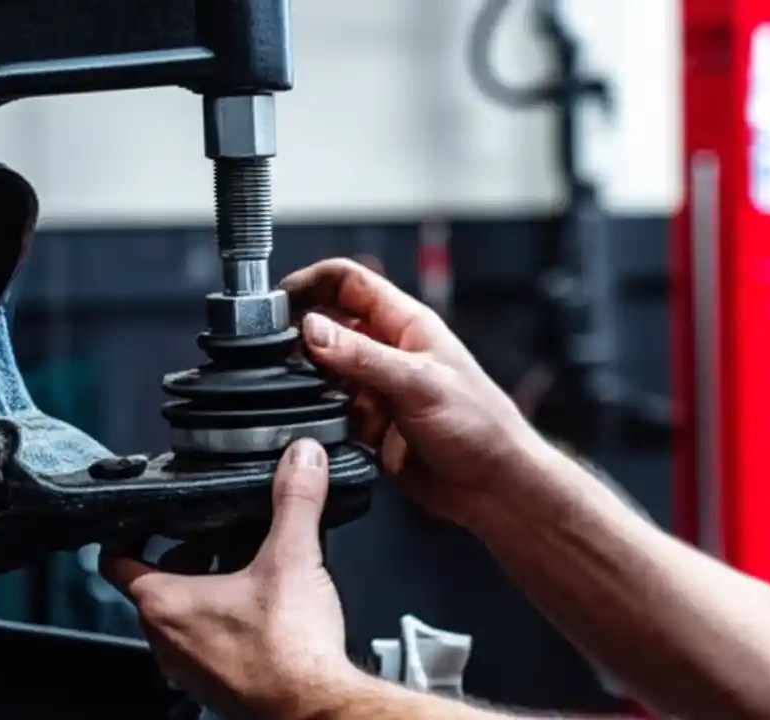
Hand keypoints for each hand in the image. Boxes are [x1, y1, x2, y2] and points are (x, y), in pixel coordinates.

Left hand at [99, 439, 367, 719]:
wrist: (315, 706)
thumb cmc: (290, 650)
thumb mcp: (294, 556)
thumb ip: (296, 500)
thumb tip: (302, 459)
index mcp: (166, 605)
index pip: (117, 561)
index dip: (130, 532)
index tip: (146, 517)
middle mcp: (168, 641)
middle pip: (158, 584)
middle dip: (190, 556)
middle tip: (223, 535)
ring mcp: (191, 668)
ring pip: (185, 616)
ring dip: (210, 590)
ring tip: (250, 569)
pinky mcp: (218, 687)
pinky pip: (209, 644)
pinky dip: (228, 622)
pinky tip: (266, 611)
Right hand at [281, 257, 548, 526]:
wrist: (493, 486)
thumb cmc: (480, 425)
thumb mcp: (418, 383)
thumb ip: (362, 357)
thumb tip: (312, 329)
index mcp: (406, 325)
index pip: (348, 282)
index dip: (311, 282)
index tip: (277, 301)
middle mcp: (389, 351)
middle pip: (329, 326)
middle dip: (301, 337)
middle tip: (275, 354)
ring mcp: (378, 388)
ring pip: (325, 372)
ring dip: (310, 383)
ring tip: (302, 396)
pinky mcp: (371, 424)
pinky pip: (331, 412)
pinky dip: (322, 418)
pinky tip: (326, 429)